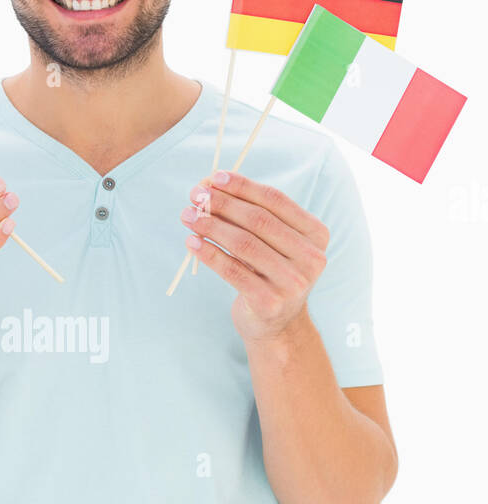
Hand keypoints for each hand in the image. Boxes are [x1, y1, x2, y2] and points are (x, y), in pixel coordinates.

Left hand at [180, 169, 329, 342]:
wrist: (278, 326)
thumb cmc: (270, 274)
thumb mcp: (274, 244)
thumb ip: (253, 216)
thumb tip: (210, 187)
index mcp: (316, 235)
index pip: (276, 201)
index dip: (243, 187)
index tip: (214, 178)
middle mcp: (311, 258)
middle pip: (259, 221)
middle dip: (223, 204)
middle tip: (195, 195)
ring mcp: (293, 282)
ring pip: (244, 244)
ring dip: (211, 226)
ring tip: (187, 216)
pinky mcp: (270, 302)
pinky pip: (232, 271)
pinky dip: (209, 254)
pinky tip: (192, 242)